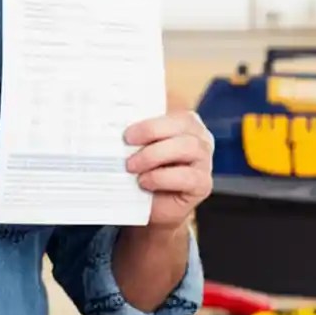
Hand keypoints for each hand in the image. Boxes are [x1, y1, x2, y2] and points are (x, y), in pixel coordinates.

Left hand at [123, 110, 213, 230]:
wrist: (151, 207)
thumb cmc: (144, 171)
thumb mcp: (137, 148)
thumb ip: (134, 133)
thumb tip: (110, 120)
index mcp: (185, 122)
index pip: (175, 107)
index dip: (151, 116)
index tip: (127, 128)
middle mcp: (199, 138)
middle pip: (184, 122)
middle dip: (151, 130)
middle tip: (126, 141)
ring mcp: (204, 160)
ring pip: (188, 147)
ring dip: (154, 155)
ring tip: (132, 166)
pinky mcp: (203, 184)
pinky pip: (188, 176)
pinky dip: (162, 177)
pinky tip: (145, 181)